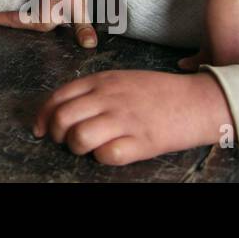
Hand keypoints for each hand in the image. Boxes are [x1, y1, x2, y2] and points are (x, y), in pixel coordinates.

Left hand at [34, 70, 231, 164]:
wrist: (198, 100)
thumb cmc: (160, 91)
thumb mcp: (122, 79)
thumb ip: (95, 90)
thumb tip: (67, 107)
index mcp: (102, 81)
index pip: (59, 97)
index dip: (43, 115)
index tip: (40, 128)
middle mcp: (109, 98)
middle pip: (63, 118)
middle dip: (56, 134)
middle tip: (64, 141)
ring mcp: (124, 120)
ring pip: (79, 137)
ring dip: (77, 148)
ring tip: (88, 148)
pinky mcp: (141, 142)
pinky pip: (107, 155)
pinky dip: (102, 158)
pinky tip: (111, 152)